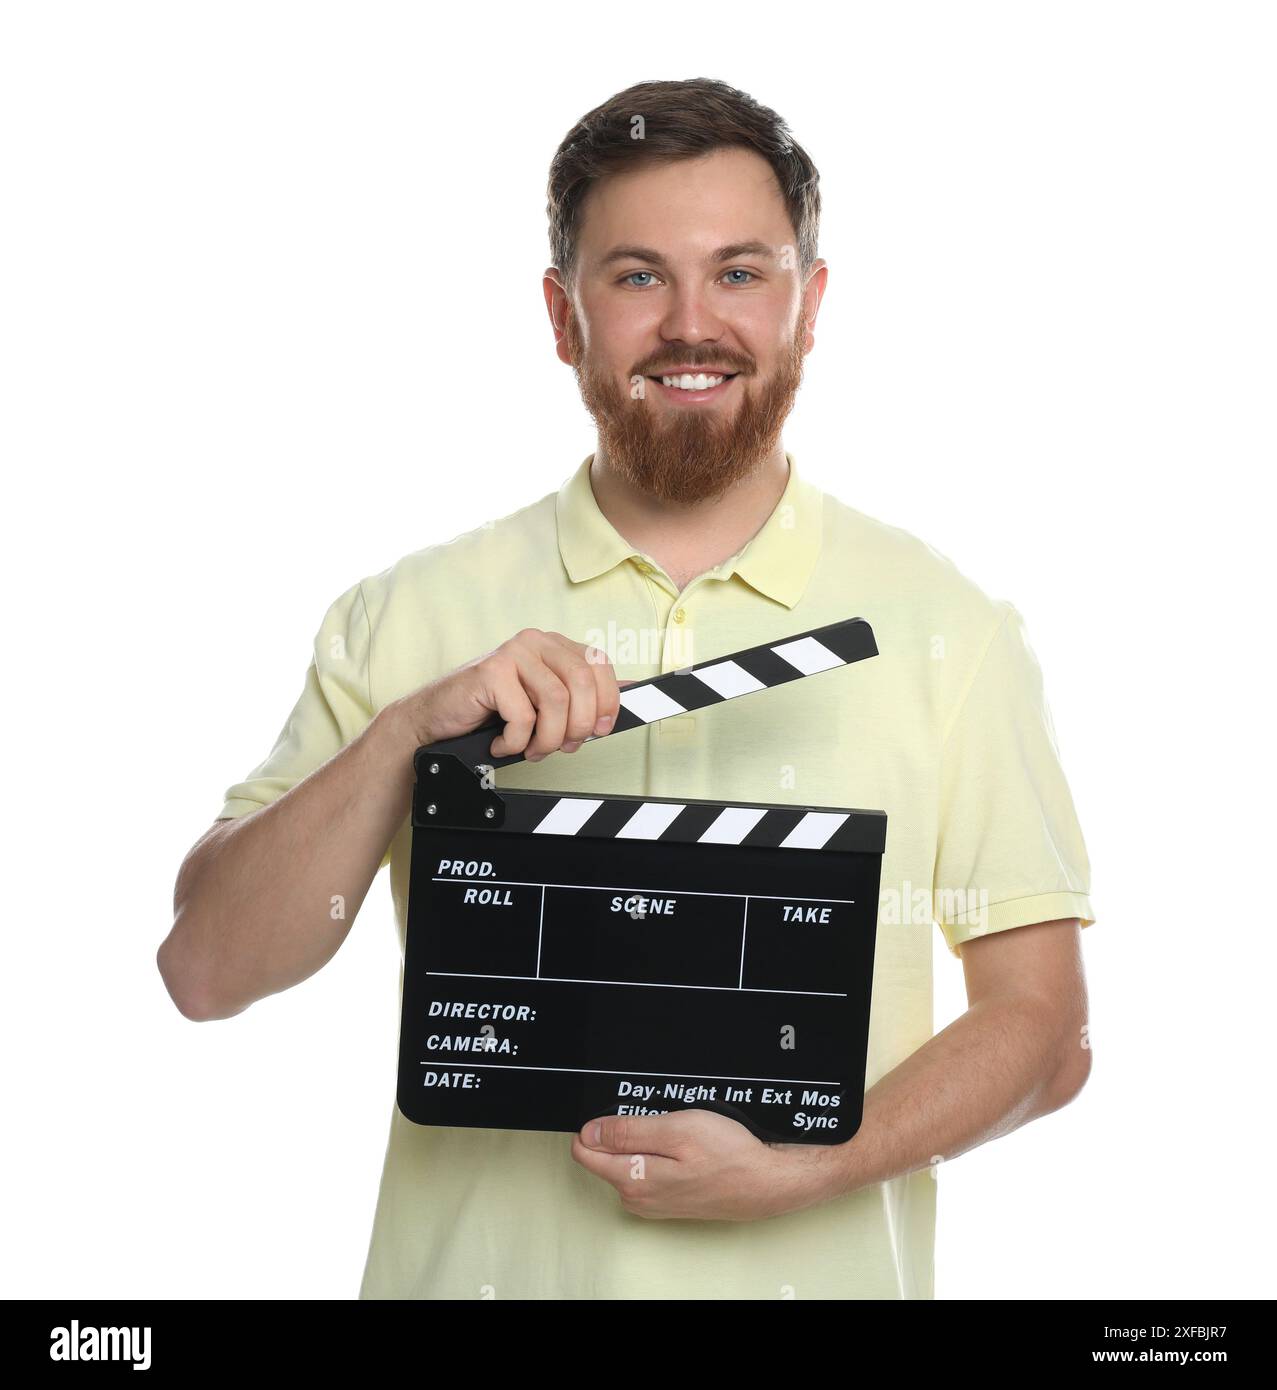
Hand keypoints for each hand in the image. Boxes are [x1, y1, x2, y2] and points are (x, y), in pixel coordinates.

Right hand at [393, 628, 630, 760]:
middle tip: (563, 746)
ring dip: (547, 740)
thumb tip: (633, 691)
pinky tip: (502, 743)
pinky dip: (517, 742)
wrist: (435, 720)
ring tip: (531, 750)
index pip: (600, 665)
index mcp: (554, 645)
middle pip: (582, 682)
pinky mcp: (491, 671)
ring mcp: (513, 653)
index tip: (600, 729)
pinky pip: (524, 716)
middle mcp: (535, 641)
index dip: (607, 701)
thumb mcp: (543, 705)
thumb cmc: (490, 713)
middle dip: (579, 725)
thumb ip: (581, 696)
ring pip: (556, 702)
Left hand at [571, 1109, 842, 1220]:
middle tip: (657, 1120)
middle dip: (622, 1132)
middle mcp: (637, 1198)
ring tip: (674, 1131)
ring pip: (627, 1163)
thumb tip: (589, 1133)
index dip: (597, 1124)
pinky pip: (647, 1171)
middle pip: (605, 1156)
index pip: (585, 1151)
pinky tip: (683, 1147)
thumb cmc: (728, 1156)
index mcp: (632, 1180)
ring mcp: (653, 1202)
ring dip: (643, 1142)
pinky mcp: (668, 1201)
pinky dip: (658, 1154)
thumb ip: (628, 1133)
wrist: (765, 1182)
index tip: (620, 1112)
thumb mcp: (676, 1130)